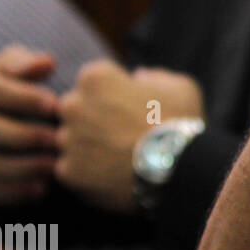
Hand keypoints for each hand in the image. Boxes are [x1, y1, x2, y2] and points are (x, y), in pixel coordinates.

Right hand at [0, 46, 58, 204]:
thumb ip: (22, 64)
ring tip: (54, 167)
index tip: (55, 105)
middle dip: (24, 137)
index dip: (23, 98)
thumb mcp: (2, 68)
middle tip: (59, 140)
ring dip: (20, 169)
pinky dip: (10, 193)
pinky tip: (39, 189)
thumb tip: (46, 63)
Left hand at [55, 61, 203, 212]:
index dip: (113, 92)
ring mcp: (68, 140)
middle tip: (123, 132)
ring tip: (119, 156)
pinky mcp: (68, 171)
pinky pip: (72, 168)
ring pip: (71, 139)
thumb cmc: (180, 123)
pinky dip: (88, 172)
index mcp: (95, 78)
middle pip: (75, 108)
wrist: (179, 170)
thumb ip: (155, 76)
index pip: (92, 80)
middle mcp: (73, 105)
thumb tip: (140, 77)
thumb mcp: (180, 87)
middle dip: (93, 117)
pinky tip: (113, 174)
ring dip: (89, 145)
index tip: (131, 106)